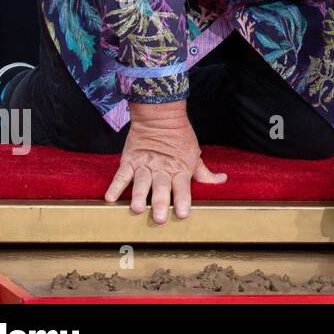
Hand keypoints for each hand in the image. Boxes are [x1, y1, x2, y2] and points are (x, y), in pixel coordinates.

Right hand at [104, 101, 226, 223]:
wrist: (160, 115)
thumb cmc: (180, 137)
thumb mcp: (195, 155)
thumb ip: (205, 173)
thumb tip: (222, 180)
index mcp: (180, 169)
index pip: (182, 187)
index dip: (183, 200)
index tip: (183, 214)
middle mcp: (162, 169)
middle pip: (161, 187)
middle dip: (160, 203)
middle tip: (159, 218)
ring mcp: (145, 165)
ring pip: (142, 182)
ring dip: (139, 196)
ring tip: (137, 209)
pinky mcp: (130, 160)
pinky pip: (122, 174)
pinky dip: (115, 186)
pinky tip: (110, 198)